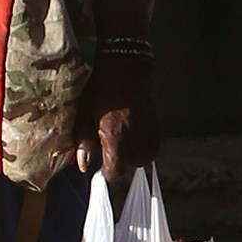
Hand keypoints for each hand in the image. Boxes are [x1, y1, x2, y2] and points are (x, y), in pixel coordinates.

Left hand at [74, 54, 157, 189]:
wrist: (126, 68)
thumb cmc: (101, 90)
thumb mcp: (85, 115)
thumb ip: (84, 144)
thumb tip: (83, 166)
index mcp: (116, 138)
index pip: (114, 173)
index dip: (105, 169)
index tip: (100, 160)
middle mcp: (136, 140)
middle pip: (128, 166)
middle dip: (118, 158)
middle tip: (108, 137)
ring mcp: (150, 134)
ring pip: (141, 158)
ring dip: (131, 152)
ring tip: (120, 131)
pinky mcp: (158, 128)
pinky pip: (150, 147)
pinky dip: (141, 143)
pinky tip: (131, 128)